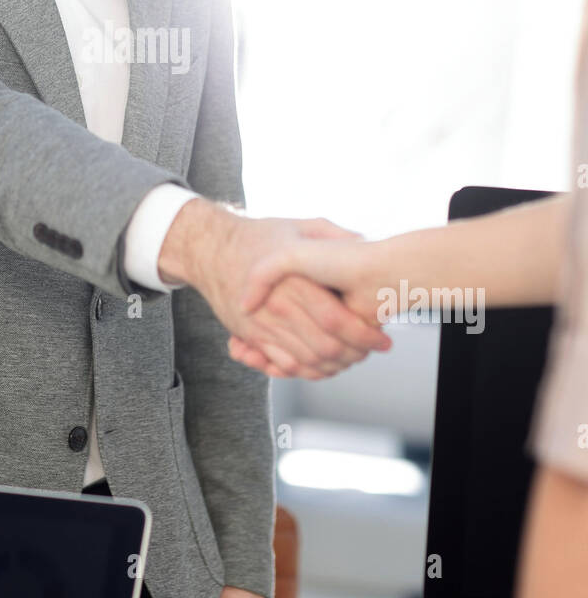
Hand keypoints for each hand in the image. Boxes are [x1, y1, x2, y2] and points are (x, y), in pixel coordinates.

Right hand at [159, 201, 390, 379]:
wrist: (213, 249)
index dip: (365, 335)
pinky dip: (306, 372)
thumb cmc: (259, 236)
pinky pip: (282, 365)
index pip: (337, 320)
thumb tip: (365, 241)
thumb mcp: (298, 226)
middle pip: (325, 347)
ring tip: (351, 360)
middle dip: (354, 355)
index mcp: (295, 280)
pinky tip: (323, 366)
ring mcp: (263, 324)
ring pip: (307, 361)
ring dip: (333, 367)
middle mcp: (278, 305)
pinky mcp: (251, 336)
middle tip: (370, 352)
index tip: (383, 339)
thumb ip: (333, 234)